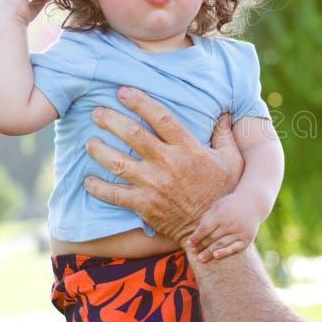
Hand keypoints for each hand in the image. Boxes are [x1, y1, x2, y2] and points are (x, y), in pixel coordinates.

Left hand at [84, 86, 243, 244]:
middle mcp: (168, 164)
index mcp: (188, 149)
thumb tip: (224, 113)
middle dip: (111, 120)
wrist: (212, 230)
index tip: (123, 91)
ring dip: (99, 150)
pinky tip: (88, 181)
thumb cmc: (224, 192)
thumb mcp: (232, 161)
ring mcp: (154, 185)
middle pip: (133, 135)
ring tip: (90, 142)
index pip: (161, 118)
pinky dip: (98, 188)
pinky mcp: (144, 205)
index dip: (140, 102)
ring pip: (118, 162)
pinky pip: (114, 195)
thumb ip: (225, 135)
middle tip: (96, 112)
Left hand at [188, 193, 261, 261]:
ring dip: (209, 252)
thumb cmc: (231, 205)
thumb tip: (196, 232)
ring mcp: (239, 232)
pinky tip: (216, 256)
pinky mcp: (246, 239)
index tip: (189, 243)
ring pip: (221, 244)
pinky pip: (234, 248)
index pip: (205, 229)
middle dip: (201, 245)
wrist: (254, 204)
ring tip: (200, 258)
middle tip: (193, 252)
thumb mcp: (218, 206)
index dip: (196, 237)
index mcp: (221, 215)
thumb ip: (207, 217)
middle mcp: (230, 224)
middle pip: (212, 238)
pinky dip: (225, 252)